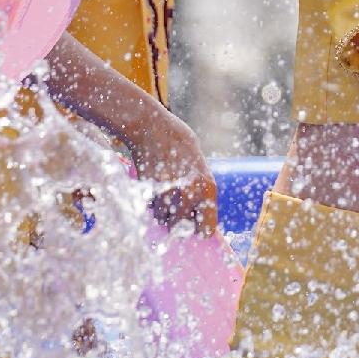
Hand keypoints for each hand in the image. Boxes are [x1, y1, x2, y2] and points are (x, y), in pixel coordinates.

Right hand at [130, 121, 218, 236]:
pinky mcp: (151, 189)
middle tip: (174, 210)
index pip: (206, 228)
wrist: (154, 128)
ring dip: (161, 212)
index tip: (192, 226)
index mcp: (208, 188)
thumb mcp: (199, 167)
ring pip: (163, 219)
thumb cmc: (179, 145)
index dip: (197, 229)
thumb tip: (199, 215)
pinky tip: (153, 185)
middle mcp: (191, 193)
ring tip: (162, 192)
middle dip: (176, 223)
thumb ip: (200, 190)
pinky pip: (150, 208)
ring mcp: (170, 192)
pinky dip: (151, 202)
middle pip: (180, 228)